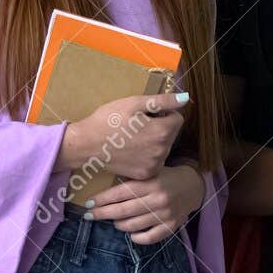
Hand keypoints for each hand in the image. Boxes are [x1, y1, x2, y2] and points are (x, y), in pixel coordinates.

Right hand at [60, 92, 188, 180]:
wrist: (86, 145)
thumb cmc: (108, 120)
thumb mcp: (134, 103)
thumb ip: (163, 101)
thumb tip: (186, 98)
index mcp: (162, 131)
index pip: (177, 118)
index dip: (163, 113)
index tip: (146, 114)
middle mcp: (162, 150)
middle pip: (171, 133)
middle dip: (159, 127)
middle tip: (136, 125)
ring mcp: (154, 165)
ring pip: (163, 147)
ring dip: (154, 141)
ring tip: (132, 138)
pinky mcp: (145, 174)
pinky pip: (155, 160)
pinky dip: (147, 155)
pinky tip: (132, 150)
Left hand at [88, 162, 204, 243]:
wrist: (193, 187)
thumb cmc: (166, 178)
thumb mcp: (150, 172)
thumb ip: (131, 179)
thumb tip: (104, 189)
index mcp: (151, 183)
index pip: (121, 193)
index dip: (102, 199)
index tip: (89, 203)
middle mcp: (157, 199)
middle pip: (123, 211)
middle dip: (102, 214)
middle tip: (90, 215)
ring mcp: (164, 214)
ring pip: (133, 226)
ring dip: (118, 225)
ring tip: (114, 221)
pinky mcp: (171, 226)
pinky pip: (148, 238)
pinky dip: (136, 237)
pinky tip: (131, 233)